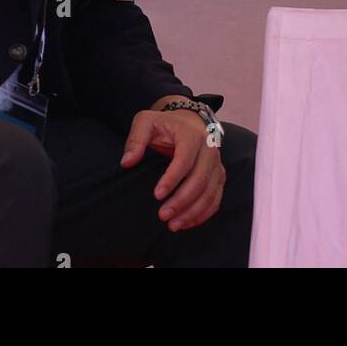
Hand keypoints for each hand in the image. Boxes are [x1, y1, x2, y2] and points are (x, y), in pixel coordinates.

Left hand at [121, 106, 224, 231]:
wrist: (190, 120)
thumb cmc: (166, 124)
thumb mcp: (147, 122)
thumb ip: (136, 139)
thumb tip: (127, 162)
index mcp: (191, 135)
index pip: (185, 159)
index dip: (172, 178)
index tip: (156, 195)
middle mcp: (209, 149)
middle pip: (201, 178)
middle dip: (182, 200)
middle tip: (162, 215)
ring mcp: (216, 163)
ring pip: (210, 191)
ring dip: (193, 211)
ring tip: (173, 225)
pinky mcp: (219, 175)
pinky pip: (217, 197)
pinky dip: (204, 213)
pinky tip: (188, 223)